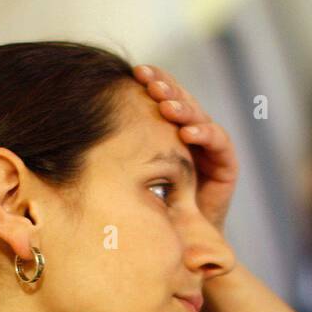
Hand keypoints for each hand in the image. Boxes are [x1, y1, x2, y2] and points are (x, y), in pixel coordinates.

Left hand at [133, 65, 238, 234]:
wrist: (183, 239)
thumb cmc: (153, 207)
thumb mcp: (133, 175)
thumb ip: (122, 153)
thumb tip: (84, 129)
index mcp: (169, 129)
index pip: (163, 96)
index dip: (153, 80)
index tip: (135, 72)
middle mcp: (191, 131)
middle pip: (181, 100)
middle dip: (166, 88)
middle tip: (149, 82)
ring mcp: (210, 145)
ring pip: (199, 116)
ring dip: (183, 109)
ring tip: (166, 105)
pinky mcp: (226, 162)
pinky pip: (218, 141)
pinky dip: (204, 134)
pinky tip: (189, 133)